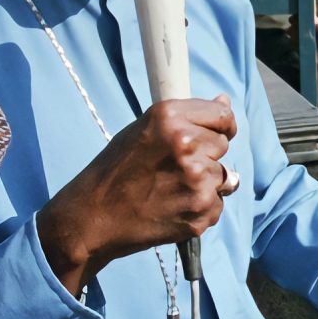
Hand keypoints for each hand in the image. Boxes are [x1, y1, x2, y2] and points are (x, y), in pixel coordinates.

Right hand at [37, 97, 236, 294]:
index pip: (223, 116)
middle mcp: (186, 145)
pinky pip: (217, 203)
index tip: (218, 133)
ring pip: (223, 176)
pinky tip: (173, 208)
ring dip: (204, 183)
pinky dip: (200, 207)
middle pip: (222, 145)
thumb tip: (224, 101)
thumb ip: (187, 116)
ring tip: (170, 190)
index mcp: (170, 118)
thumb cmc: (116, 170)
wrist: (93, 217)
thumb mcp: (144, 130)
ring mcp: (197, 180)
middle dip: (206, 155)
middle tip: (173, 168)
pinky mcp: (201, 210)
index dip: (222, 126)